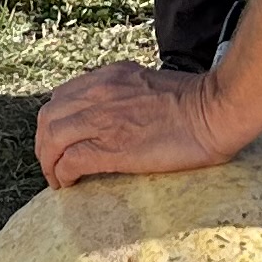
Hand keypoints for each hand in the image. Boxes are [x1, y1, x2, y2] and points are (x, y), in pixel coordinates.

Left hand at [35, 61, 240, 186]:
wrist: (216, 111)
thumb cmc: (199, 103)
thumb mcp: (152, 86)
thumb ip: (129, 95)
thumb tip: (121, 117)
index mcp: (110, 76)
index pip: (62, 96)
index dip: (55, 122)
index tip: (62, 141)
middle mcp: (99, 93)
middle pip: (48, 117)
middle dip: (44, 144)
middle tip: (53, 164)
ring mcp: (103, 119)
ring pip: (51, 139)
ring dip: (48, 162)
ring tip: (58, 179)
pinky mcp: (111, 147)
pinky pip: (69, 161)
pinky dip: (62, 175)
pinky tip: (69, 185)